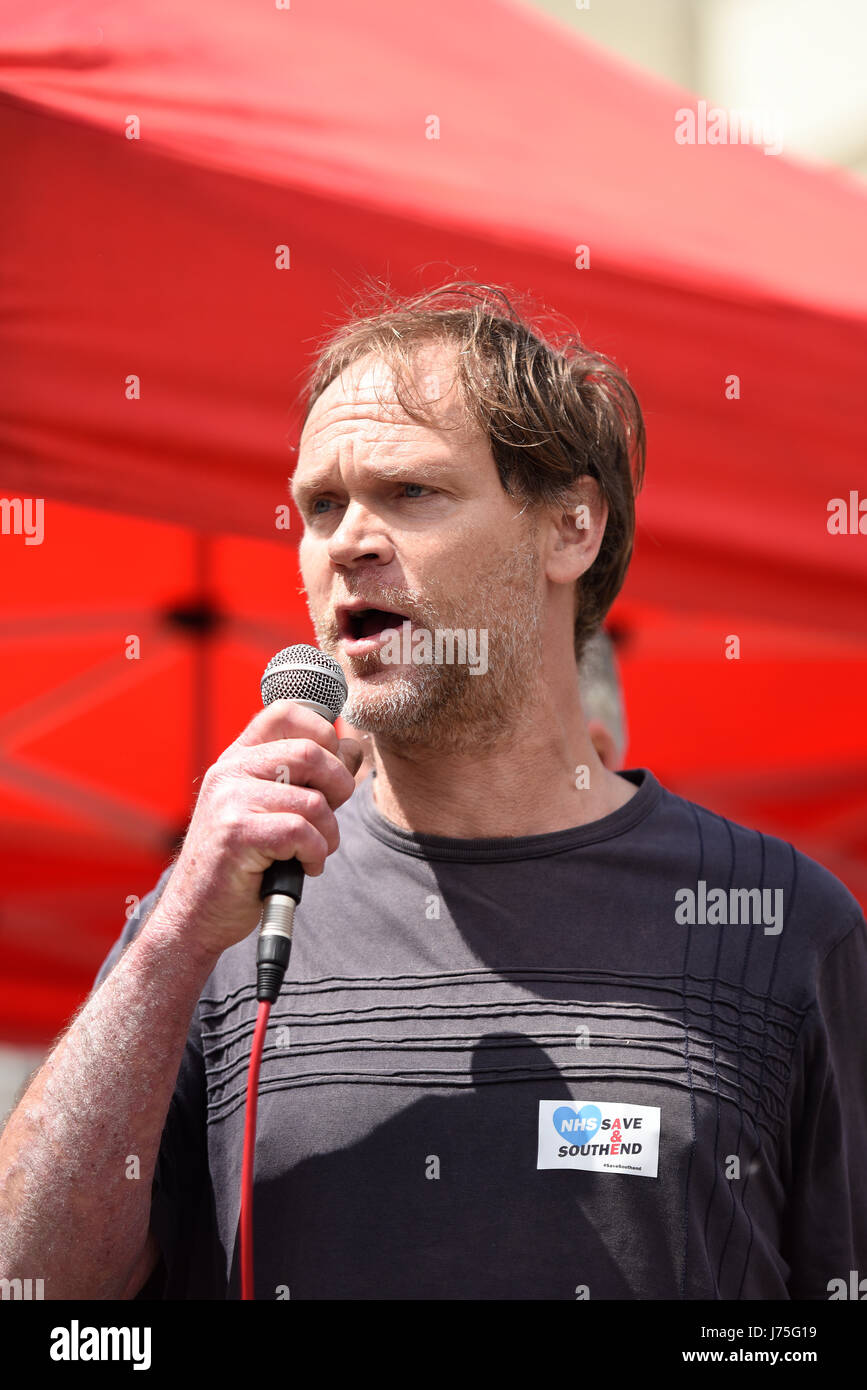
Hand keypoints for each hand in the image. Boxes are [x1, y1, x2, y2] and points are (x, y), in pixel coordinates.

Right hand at [150, 700, 362, 962]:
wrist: (196, 915)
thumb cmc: (242, 863)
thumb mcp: (275, 809)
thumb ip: (311, 778)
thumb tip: (355, 746)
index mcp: (238, 758)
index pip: (287, 712)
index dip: (323, 733)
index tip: (328, 773)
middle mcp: (230, 770)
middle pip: (311, 752)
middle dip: (339, 789)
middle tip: (328, 820)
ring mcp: (229, 799)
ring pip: (314, 800)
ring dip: (328, 834)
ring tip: (313, 851)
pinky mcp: (236, 833)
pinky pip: (302, 831)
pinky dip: (315, 854)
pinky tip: (304, 866)